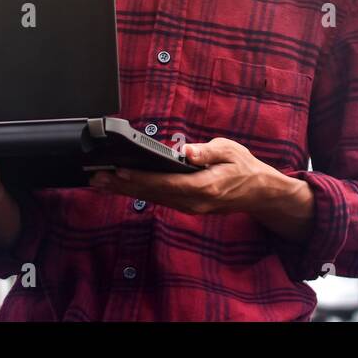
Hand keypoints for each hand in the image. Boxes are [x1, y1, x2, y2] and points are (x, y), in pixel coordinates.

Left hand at [89, 137, 274, 214]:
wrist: (259, 192)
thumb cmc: (245, 168)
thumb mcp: (230, 151)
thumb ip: (207, 151)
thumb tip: (186, 150)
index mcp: (204, 186)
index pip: (165, 183)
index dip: (140, 178)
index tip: (119, 172)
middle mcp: (193, 201)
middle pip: (152, 193)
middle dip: (123, 186)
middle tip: (97, 179)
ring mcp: (190, 206)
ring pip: (152, 198)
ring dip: (126, 191)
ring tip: (101, 184)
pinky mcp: (187, 206)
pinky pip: (159, 199)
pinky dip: (139, 193)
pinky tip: (123, 188)